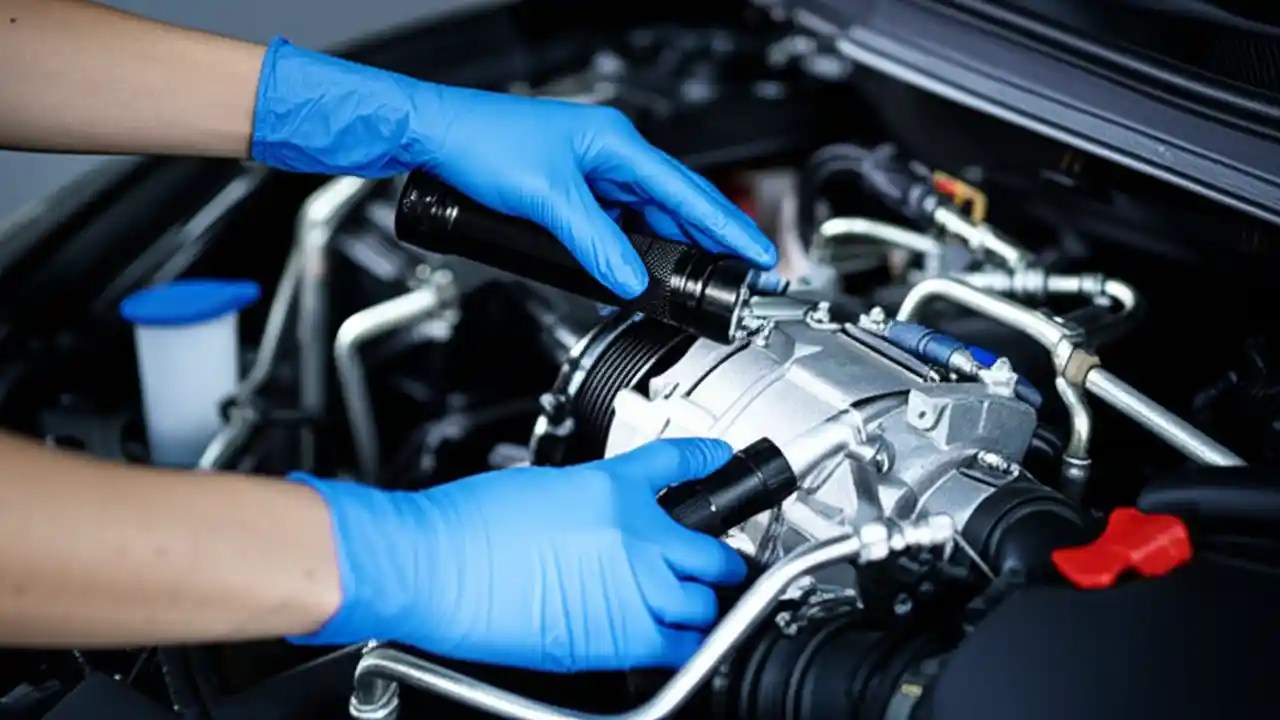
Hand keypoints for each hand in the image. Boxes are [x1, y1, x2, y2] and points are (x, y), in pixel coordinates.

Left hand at [251, 37, 776, 297]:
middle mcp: (610, 153)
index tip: (759, 253)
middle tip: (735, 276)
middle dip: (705, 241)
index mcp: (617, 143)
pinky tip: (631, 272)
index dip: (727, 226)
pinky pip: (615, 222)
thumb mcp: (547, 200)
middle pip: (673, 205)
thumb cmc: (483, 145)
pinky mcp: (571, 187)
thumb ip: (594, 243)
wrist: (433, 137)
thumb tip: (628, 279)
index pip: (688, 191)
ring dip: (663, 248)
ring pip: (644, 216)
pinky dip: (628, 248)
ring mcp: (591, 170)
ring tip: (689, 282)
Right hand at [288, 438, 747, 672]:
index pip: (682, 463)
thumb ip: (592, 502)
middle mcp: (635, 538)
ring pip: (703, 607)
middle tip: (717, 563)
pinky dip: (680, 647)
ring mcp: (630, 591)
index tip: (717, 462)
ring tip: (692, 607)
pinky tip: (671, 640)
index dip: (709, 461)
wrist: (433, 565)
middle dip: (720, 561)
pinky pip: (676, 649)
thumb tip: (609, 517)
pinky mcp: (614, 640)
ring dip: (702, 607)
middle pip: (714, 552)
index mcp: (614, 489)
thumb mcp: (542, 487)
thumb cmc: (467, 525)